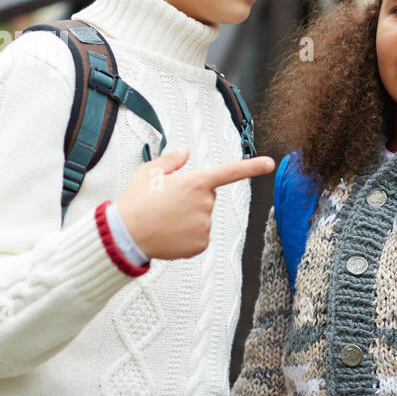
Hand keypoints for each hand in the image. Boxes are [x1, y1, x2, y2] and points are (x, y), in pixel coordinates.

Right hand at [117, 147, 275, 259]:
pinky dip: (187, 234)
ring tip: (165, 218)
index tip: (270, 163)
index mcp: (195, 182)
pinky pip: (199, 235)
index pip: (229, 172)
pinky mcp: (201, 243)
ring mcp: (204, 225)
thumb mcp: (149, 173)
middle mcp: (204, 204)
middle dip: (192, 197)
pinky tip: (170, 232)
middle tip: (167, 202)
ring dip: (188, 216)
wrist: (126, 235)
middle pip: (207, 196)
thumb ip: (171, 160)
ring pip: (202, 216)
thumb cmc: (136, 203)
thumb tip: (184, 152)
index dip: (252, 167)